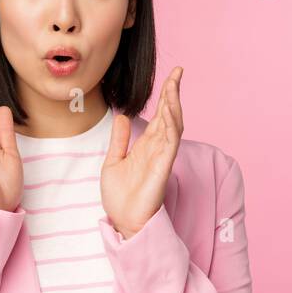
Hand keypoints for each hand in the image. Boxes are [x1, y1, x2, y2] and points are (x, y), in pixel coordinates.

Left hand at [101, 67, 184, 238]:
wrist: (123, 220)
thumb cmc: (121, 196)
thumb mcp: (113, 161)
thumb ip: (120, 139)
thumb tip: (122, 116)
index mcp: (147, 145)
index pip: (160, 115)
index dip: (165, 95)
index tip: (171, 76)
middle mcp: (158, 148)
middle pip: (171, 115)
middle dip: (174, 94)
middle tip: (178, 72)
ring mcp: (162, 157)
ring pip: (174, 126)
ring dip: (174, 106)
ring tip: (173, 86)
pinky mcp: (163, 168)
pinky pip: (170, 144)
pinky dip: (170, 127)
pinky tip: (168, 113)